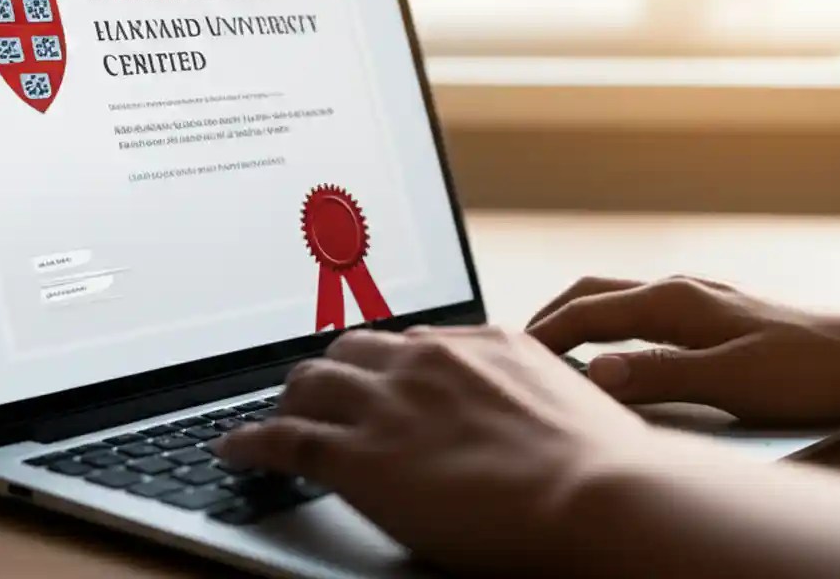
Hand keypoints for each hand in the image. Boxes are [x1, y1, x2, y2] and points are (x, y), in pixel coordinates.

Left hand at [217, 326, 666, 575]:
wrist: (599, 496)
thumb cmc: (603, 464)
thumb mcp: (568, 403)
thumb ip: (528, 391)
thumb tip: (523, 405)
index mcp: (478, 343)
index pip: (409, 342)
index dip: (383, 363)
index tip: (376, 374)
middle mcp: (425, 360)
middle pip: (351, 351)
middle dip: (332, 372)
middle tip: (320, 394)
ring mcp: (388, 404)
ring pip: (311, 384)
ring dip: (292, 400)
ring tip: (280, 417)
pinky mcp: (358, 456)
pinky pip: (284, 439)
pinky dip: (251, 441)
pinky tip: (236, 450)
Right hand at [525, 276, 839, 424]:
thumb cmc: (805, 370)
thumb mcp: (728, 382)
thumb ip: (656, 375)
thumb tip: (591, 372)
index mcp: (672, 301)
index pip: (584, 313)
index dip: (541, 336)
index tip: (508, 358)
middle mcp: (678, 289)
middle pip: (591, 292)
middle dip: (548, 317)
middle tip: (515, 349)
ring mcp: (697, 297)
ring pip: (616, 298)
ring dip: (578, 318)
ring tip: (552, 350)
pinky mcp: (714, 312)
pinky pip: (642, 310)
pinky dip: (609, 325)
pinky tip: (616, 350)